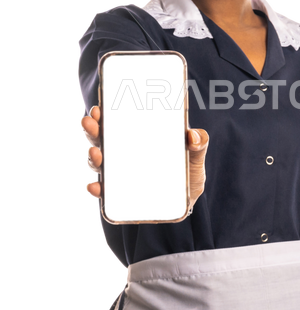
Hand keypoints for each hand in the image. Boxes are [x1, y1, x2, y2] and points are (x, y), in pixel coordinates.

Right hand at [80, 105, 208, 216]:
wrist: (187, 201)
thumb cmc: (186, 172)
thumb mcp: (195, 155)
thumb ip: (199, 143)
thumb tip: (194, 136)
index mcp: (136, 139)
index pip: (115, 123)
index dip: (103, 115)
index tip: (99, 108)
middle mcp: (122, 155)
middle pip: (100, 140)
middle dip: (92, 130)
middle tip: (90, 122)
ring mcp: (119, 175)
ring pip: (98, 163)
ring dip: (92, 157)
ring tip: (96, 153)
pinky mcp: (120, 197)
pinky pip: (103, 192)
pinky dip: (96, 189)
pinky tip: (94, 186)